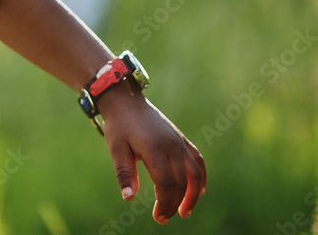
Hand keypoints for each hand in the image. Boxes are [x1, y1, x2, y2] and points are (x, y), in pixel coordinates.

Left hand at [98, 83, 206, 222]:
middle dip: (175, 203)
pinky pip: (197, 159)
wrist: (126, 101)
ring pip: (195, 172)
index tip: (157, 217)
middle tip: (162, 217)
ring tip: (184, 211)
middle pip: (181, 181)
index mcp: (154, 148)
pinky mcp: (181, 138)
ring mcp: (178, 141)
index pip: (166, 183)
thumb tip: (128, 198)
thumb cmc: (118, 126)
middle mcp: (171, 145)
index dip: (164, 203)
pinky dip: (201, 176)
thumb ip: (124, 173)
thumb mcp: (116, 148)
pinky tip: (199, 190)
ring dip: (193, 194)